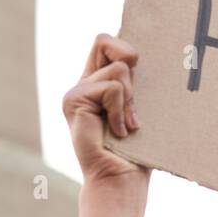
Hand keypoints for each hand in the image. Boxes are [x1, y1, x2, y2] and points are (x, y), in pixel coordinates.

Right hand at [62, 33, 147, 185]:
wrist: (121, 177)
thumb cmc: (138, 147)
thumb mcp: (142, 106)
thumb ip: (138, 81)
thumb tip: (144, 54)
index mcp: (101, 81)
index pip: (107, 42)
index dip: (124, 43)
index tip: (140, 61)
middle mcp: (85, 82)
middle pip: (104, 40)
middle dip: (129, 60)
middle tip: (134, 97)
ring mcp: (76, 91)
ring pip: (118, 69)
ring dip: (130, 99)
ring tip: (126, 124)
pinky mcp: (73, 100)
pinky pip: (112, 88)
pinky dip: (121, 110)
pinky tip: (118, 131)